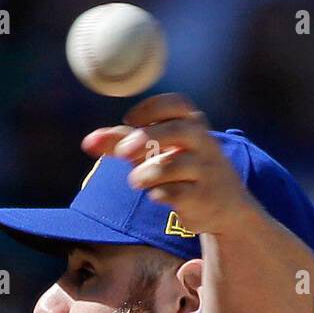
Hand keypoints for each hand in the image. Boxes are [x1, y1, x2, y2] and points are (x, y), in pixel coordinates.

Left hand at [82, 93, 254, 235]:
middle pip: (177, 130)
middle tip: (123, 152)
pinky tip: (157, 196)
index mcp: (192, 124)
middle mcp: (203, 143)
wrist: (226, 208)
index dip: (151, 109)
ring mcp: (205, 171)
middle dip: (147, 137)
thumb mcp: (158, 152)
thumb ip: (122, 143)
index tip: (130, 121)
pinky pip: (180, 193)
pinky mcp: (203, 198)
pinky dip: (163, 194)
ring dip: (149, 172)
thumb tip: (87, 142)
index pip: (177, 104)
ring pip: (175, 164)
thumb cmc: (184, 171)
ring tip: (135, 181)